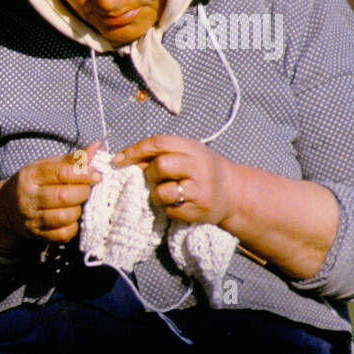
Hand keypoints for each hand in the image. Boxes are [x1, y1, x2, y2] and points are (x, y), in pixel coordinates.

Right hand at [0, 140, 104, 253]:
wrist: (6, 209)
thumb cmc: (33, 184)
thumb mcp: (46, 166)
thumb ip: (71, 159)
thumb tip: (96, 146)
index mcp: (30, 175)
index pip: (60, 173)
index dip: (83, 174)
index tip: (96, 175)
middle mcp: (28, 197)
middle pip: (64, 196)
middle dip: (83, 192)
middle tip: (86, 190)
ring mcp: (31, 219)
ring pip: (65, 216)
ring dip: (77, 210)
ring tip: (76, 204)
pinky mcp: (37, 235)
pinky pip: (63, 234)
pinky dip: (72, 226)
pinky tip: (70, 218)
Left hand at [110, 134, 241, 225]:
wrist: (234, 193)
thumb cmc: (202, 170)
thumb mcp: (187, 154)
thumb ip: (160, 153)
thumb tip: (125, 159)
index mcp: (193, 148)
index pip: (159, 143)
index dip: (135, 150)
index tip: (118, 159)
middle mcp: (199, 167)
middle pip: (160, 165)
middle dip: (149, 173)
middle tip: (154, 178)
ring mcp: (200, 190)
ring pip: (162, 192)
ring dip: (156, 194)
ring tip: (166, 193)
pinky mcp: (199, 211)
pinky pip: (170, 210)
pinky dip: (168, 208)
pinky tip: (178, 204)